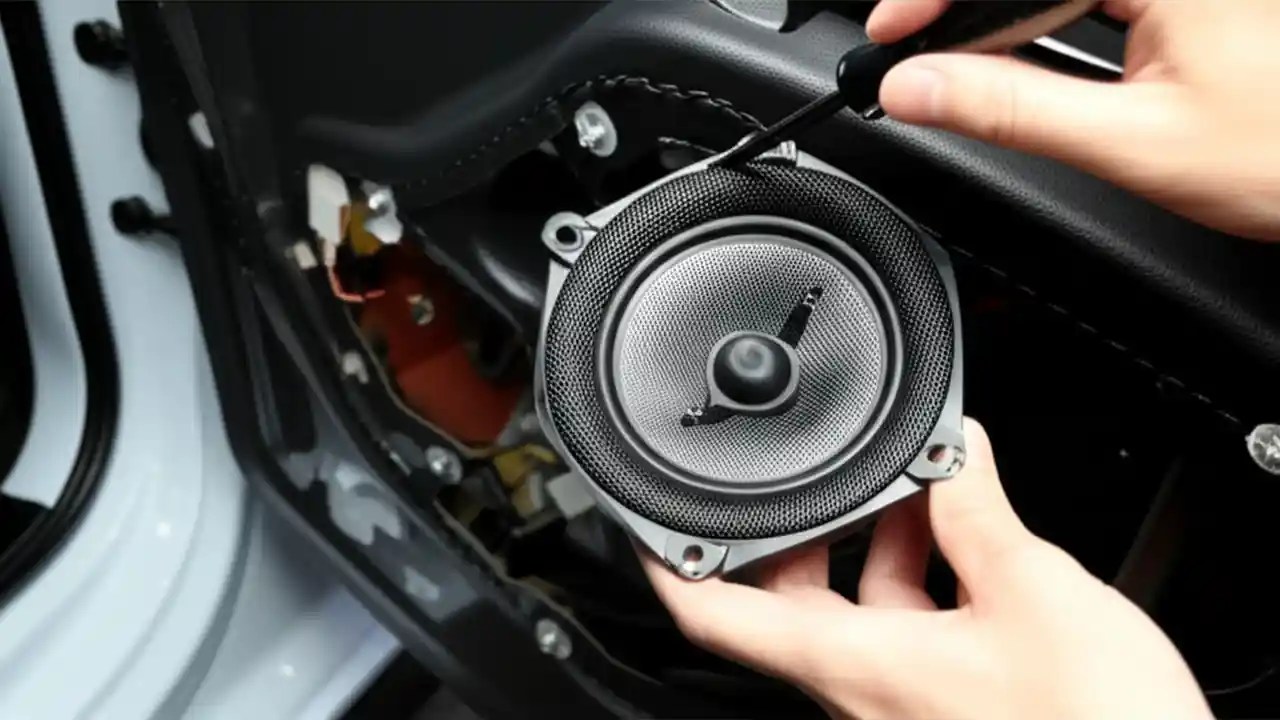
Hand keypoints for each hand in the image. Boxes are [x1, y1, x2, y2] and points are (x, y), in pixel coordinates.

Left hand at [642, 420, 1210, 719]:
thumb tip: (956, 451)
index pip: (710, 613)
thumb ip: (981, 513)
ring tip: (917, 484)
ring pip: (856, 604)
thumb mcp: (1036, 595)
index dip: (662, 559)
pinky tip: (963, 535)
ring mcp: (902, 700)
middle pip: (786, 596)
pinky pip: (908, 625)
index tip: (640, 517)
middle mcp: (861, 690)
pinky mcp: (946, 702)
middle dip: (804, 523)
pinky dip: (922, 572)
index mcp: (852, 666)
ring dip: (877, 540)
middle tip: (823, 468)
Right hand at [866, 0, 1279, 241]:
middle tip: (909, 53)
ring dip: (1004, 17)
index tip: (889, 35)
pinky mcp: (1191, 6)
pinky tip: (1022, 53)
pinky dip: (1050, 22)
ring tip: (954, 58)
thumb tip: (917, 88)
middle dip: (964, 10)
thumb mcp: (1128, 140)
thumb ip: (1010, 110)